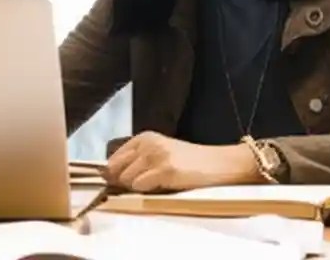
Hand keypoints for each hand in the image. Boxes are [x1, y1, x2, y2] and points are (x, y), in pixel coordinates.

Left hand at [105, 131, 258, 192]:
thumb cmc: (190, 163)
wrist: (219, 164)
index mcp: (144, 138)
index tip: (119, 185)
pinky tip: (162, 187)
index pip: (113, 159)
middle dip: (123, 183)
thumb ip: (137, 161)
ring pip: (127, 179)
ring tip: (156, 185)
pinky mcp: (166, 169)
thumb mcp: (160, 153)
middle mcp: (147, 144)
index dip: (114, 175)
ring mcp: (156, 155)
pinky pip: (141, 186)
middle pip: (116, 171)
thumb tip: (110, 177)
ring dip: (136, 188)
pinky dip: (147, 191)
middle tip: (142, 187)